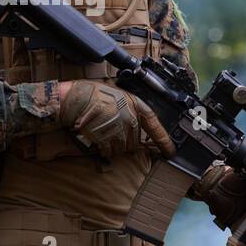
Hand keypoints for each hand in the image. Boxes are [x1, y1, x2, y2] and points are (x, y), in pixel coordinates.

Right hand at [56, 81, 174, 158]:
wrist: (75, 98)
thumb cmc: (93, 94)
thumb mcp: (117, 95)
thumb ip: (129, 109)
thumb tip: (136, 125)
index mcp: (135, 105)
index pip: (155, 125)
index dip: (164, 140)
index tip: (170, 151)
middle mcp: (130, 119)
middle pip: (134, 142)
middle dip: (124, 140)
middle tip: (110, 130)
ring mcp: (119, 130)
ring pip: (122, 148)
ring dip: (113, 145)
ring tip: (102, 131)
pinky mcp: (107, 139)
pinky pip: (109, 151)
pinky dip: (104, 148)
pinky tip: (97, 137)